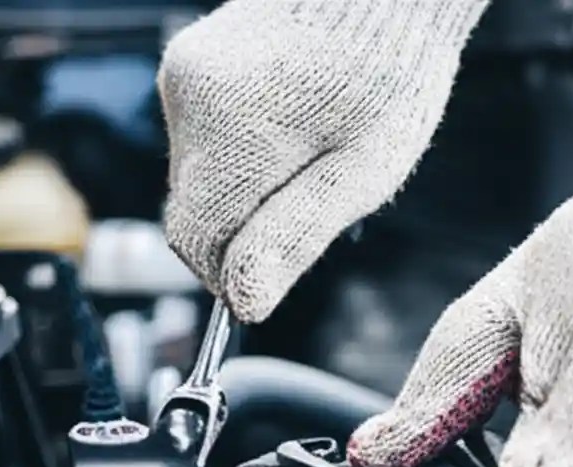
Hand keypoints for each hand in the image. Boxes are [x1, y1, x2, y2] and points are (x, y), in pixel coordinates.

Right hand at [158, 0, 488, 321]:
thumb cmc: (391, 77)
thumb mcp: (361, 172)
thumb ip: (295, 235)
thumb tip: (244, 301)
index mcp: (231, 132)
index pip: (195, 241)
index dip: (232, 270)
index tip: (276, 268)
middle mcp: (189, 98)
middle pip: (191, 208)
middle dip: (240, 224)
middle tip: (308, 198)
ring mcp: (182, 72)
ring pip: (192, 172)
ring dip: (237, 184)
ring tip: (304, 150)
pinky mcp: (185, 59)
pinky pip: (196, 134)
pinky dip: (232, 147)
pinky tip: (285, 123)